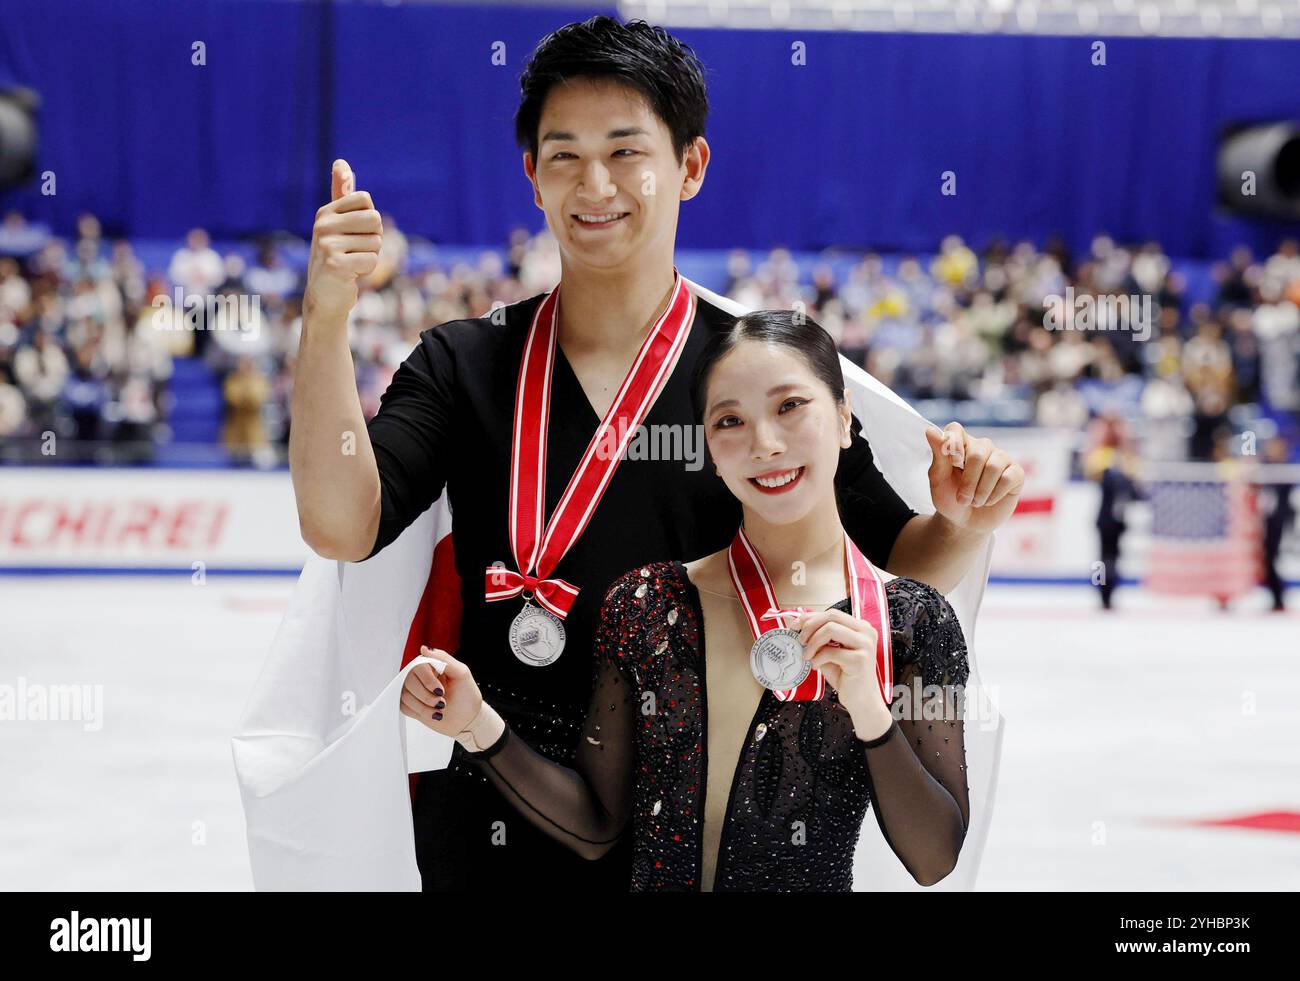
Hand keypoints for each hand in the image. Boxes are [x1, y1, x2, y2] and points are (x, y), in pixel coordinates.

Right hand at [303, 158, 382, 321]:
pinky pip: (372, 260)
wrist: (325, 297)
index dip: (370, 220)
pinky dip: (367, 271)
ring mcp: (327, 244)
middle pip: (375, 219)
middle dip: (374, 238)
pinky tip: (351, 275)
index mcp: (326, 212)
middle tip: (356, 251)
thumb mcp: (339, 224)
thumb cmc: (337, 258)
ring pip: (376, 242)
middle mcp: (322, 224)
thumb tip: (341, 163)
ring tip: (352, 264)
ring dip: (370, 257)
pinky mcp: (335, 264)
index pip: (366, 200)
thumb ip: (341, 194)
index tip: (355, 234)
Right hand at [399, 646, 481, 737]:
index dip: (427, 680)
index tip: (441, 691)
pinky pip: (403, 706)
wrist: (468, 718)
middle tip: (442, 703)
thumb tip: (423, 649)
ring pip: (405, 695)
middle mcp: (420, 675)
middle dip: (426, 696)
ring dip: (423, 707)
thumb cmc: (467, 694)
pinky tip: (433, 714)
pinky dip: (420, 712)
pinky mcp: (410, 704)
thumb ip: (443, 659)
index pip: (418, 666)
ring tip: (440, 709)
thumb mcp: (461, 673)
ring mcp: (414, 690)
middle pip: (408, 681)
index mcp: (431, 665)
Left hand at [793, 608, 890, 738]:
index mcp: (860, 627)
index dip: (811, 617)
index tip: (795, 626)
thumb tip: (798, 624)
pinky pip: (831, 652)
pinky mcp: (860, 660)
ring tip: (807, 656)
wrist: (861, 700)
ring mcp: (865, 645)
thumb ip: (820, 638)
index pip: (832, 613)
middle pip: (831, 617)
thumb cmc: (846, 676)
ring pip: (830, 630)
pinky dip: (818, 658)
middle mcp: (866, 632)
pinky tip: (816, 666)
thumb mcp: (831, 652)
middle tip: (799, 641)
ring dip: (813, 643)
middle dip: (810, 627)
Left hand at [924, 421, 1024, 535]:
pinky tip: (989, 501)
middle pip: (977, 454)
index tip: (954, 464)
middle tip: (962, 498)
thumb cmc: (950, 498)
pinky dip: (995, 494)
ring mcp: (1001, 458)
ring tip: (975, 502)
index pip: (956, 429)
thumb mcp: (939, 479)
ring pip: (993, 467)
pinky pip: (1008, 478)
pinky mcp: (1016, 473)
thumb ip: (938, 454)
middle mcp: (982, 447)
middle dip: (968, 482)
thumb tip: (930, 430)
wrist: (966, 523)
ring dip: (981, 491)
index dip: (954, 445)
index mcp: (960, 444)